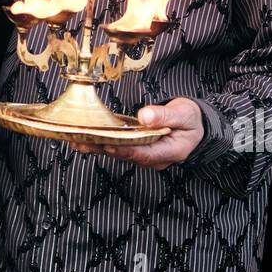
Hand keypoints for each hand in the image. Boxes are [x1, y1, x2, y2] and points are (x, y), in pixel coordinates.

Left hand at [72, 97, 204, 168]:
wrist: (194, 124)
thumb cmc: (191, 119)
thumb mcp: (184, 114)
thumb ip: (165, 116)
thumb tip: (145, 116)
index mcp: (170, 152)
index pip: (144, 153)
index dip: (125, 149)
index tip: (108, 145)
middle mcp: (155, 158)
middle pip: (127, 155)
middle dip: (103, 149)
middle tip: (81, 143)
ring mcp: (146, 155)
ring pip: (119, 152)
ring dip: (97, 148)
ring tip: (76, 142)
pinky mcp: (137, 148)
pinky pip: (118, 147)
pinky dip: (102, 143)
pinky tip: (84, 140)